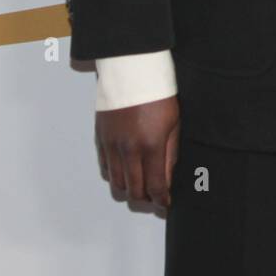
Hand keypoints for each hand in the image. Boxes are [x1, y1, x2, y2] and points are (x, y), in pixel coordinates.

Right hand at [96, 96, 179, 211]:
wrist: (132, 71)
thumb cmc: (158, 93)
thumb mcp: (174, 123)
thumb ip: (170, 154)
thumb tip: (168, 179)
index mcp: (151, 145)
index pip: (155, 186)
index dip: (161, 200)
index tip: (166, 204)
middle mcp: (129, 150)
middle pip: (134, 190)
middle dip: (146, 199)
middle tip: (154, 197)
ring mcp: (112, 145)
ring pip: (116, 184)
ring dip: (129, 190)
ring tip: (140, 186)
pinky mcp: (101, 139)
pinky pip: (106, 169)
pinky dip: (115, 176)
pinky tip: (126, 172)